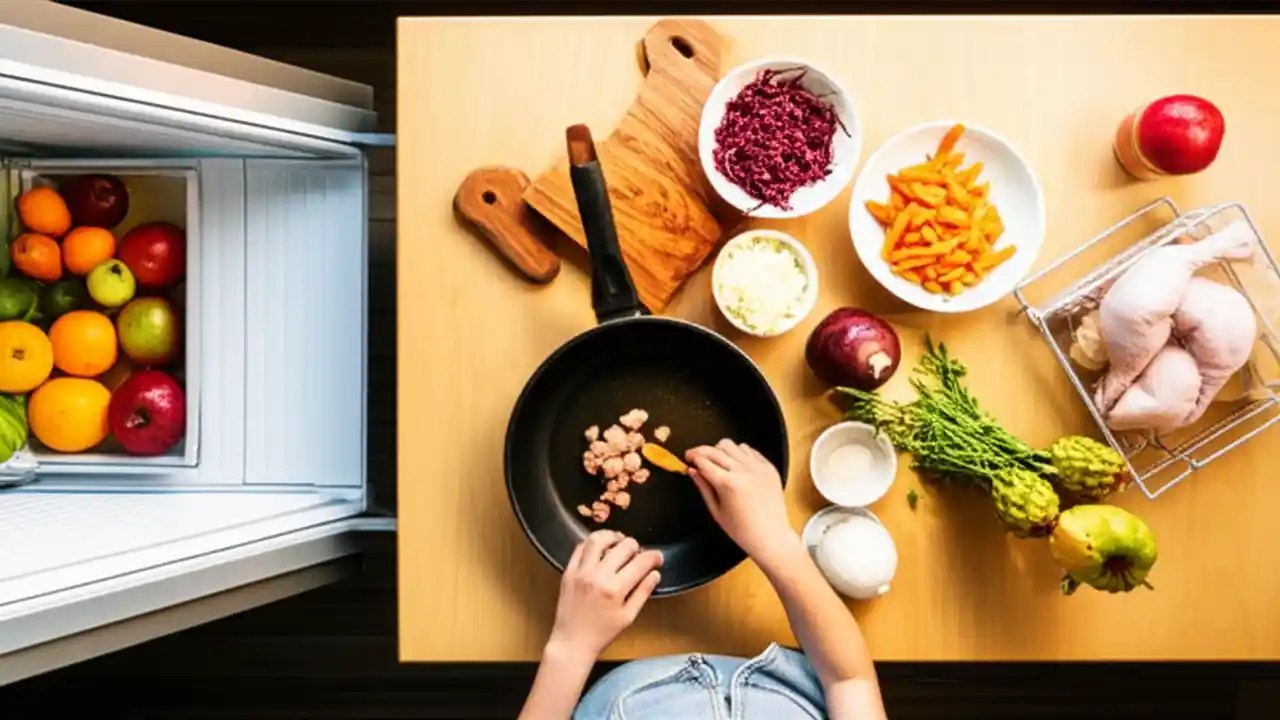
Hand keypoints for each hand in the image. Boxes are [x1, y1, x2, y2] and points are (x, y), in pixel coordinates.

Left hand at [547, 530, 662, 661]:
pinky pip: (580, 548)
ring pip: (598, 539)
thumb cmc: (601, 633)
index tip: (657, 557)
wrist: (572, 642)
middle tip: (638, 552)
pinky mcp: (568, 572)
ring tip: (619, 542)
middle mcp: (598, 576)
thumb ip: (643, 592)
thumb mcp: (628, 617)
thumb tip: (655, 574)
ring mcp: (581, 572)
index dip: (654, 556)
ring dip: (612, 537)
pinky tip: (600, 548)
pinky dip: (592, 543)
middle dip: (635, 546)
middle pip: (622, 546)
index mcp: (615, 589)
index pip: (641, 562)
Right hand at [686, 439, 799, 567]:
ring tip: (717, 461)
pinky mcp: (769, 468)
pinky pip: (750, 451)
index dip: (693, 457)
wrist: (771, 536)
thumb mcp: (716, 511)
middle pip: (716, 449)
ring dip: (721, 450)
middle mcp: (743, 471)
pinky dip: (739, 453)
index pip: (704, 461)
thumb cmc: (741, 530)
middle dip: (702, 451)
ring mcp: (758, 467)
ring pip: (733, 445)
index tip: (688, 457)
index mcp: (728, 484)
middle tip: (696, 456)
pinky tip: (736, 463)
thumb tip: (692, 470)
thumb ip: (704, 488)